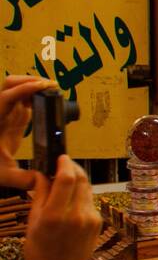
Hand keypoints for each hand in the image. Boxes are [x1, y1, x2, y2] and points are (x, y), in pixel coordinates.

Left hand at [0, 76, 57, 190]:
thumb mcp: (2, 174)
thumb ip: (24, 178)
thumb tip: (46, 179)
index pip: (7, 96)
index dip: (25, 89)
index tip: (44, 87)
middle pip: (10, 83)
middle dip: (31, 80)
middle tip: (51, 86)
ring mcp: (5, 112)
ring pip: (16, 88)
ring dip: (33, 85)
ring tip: (51, 91)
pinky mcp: (11, 117)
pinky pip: (22, 99)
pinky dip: (34, 95)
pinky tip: (46, 101)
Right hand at [24, 155, 100, 259]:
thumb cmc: (39, 248)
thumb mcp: (33, 221)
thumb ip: (40, 194)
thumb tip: (41, 173)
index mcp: (55, 215)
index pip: (66, 178)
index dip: (65, 163)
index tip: (61, 157)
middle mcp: (76, 215)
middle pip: (80, 179)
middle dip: (72, 168)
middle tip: (63, 163)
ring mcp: (91, 219)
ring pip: (87, 189)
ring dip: (78, 180)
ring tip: (65, 179)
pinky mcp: (98, 222)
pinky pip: (90, 201)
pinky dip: (81, 195)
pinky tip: (71, 198)